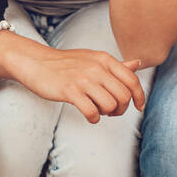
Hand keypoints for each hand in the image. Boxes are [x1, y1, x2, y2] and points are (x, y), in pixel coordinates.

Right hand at [0, 34, 145, 123]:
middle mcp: (97, 68)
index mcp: (105, 59)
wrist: (36, 62)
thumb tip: (138, 63)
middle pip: (124, 96)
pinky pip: (92, 112)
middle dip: (121, 109)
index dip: (140, 96)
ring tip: (97, 110)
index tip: (139, 107)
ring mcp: (83, 79)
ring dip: (106, 113)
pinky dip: (93, 118)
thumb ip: (116, 65)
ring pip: (110, 105)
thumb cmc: (66, 63)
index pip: (132, 80)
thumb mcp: (93, 58)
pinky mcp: (70, 91)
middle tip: (111, 111)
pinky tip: (88, 114)